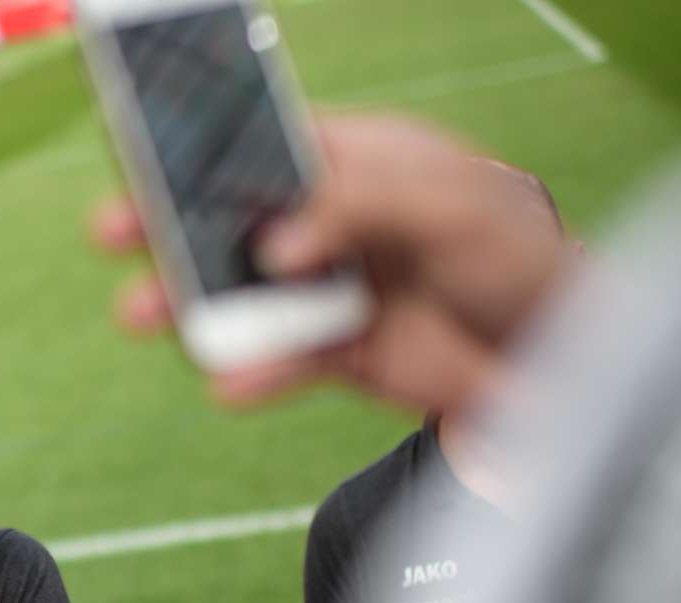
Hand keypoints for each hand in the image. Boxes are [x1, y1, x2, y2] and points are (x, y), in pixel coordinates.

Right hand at [93, 114, 573, 411]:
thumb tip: (276, 244)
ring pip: (243, 294)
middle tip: (113, 231)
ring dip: (191, 305)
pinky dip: (253, 373)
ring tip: (146, 315)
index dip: (203, 146)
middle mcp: (333, 222)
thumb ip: (358, 207)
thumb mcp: (449, 206)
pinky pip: (281, 361)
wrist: (567, 359)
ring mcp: (331, 289)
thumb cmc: (519, 254)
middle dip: (170, 225)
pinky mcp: (340, 354)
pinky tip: (230, 382)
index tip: (141, 146)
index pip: (266, 143)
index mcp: (357, 161)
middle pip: (233, 218)